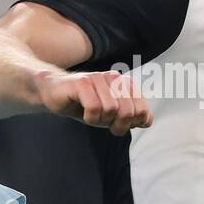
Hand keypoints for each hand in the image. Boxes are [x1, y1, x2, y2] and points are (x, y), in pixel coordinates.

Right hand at [37, 70, 152, 134]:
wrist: (56, 94)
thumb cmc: (86, 104)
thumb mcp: (112, 115)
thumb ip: (132, 117)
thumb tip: (147, 121)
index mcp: (126, 85)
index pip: (142, 111)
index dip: (131, 125)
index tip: (117, 124)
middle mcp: (115, 78)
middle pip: (128, 112)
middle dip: (117, 125)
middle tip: (103, 123)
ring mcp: (99, 78)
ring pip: (111, 110)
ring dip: (100, 120)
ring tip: (91, 115)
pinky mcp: (82, 82)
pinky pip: (94, 107)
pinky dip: (89, 117)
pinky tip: (83, 113)